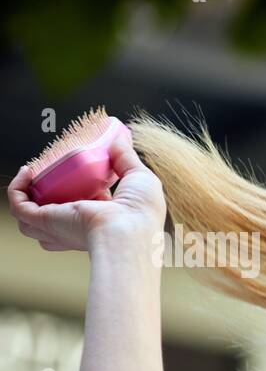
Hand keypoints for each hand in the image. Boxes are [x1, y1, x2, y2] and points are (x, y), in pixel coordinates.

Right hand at [7, 120, 165, 253]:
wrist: (130, 229)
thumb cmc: (142, 212)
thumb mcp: (139, 178)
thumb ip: (128, 159)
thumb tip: (120, 140)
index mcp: (99, 223)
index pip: (80, 211)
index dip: (75, 191)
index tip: (76, 172)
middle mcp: (76, 230)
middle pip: (50, 219)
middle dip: (44, 196)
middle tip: (49, 172)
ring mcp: (59, 228)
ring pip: (29, 220)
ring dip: (25, 194)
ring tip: (33, 173)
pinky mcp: (45, 222)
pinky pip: (19, 208)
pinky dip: (17, 189)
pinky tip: (27, 173)